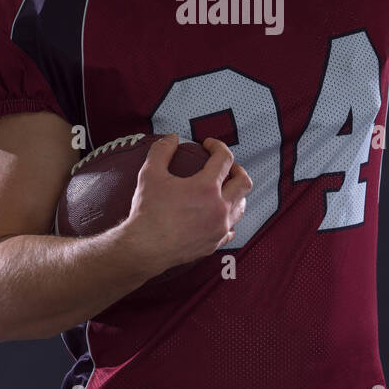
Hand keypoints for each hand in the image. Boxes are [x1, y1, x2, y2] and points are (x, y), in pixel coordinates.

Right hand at [122, 135, 252, 274]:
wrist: (144, 249)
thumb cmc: (147, 211)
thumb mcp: (150, 174)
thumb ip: (161, 151)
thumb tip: (171, 138)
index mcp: (207, 187)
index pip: (224, 158)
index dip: (218, 146)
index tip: (208, 145)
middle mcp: (219, 208)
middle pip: (243, 182)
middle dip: (237, 169)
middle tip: (225, 166)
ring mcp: (219, 228)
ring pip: (241, 207)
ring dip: (236, 194)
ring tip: (225, 189)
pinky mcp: (214, 244)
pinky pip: (230, 230)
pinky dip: (227, 219)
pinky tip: (218, 217)